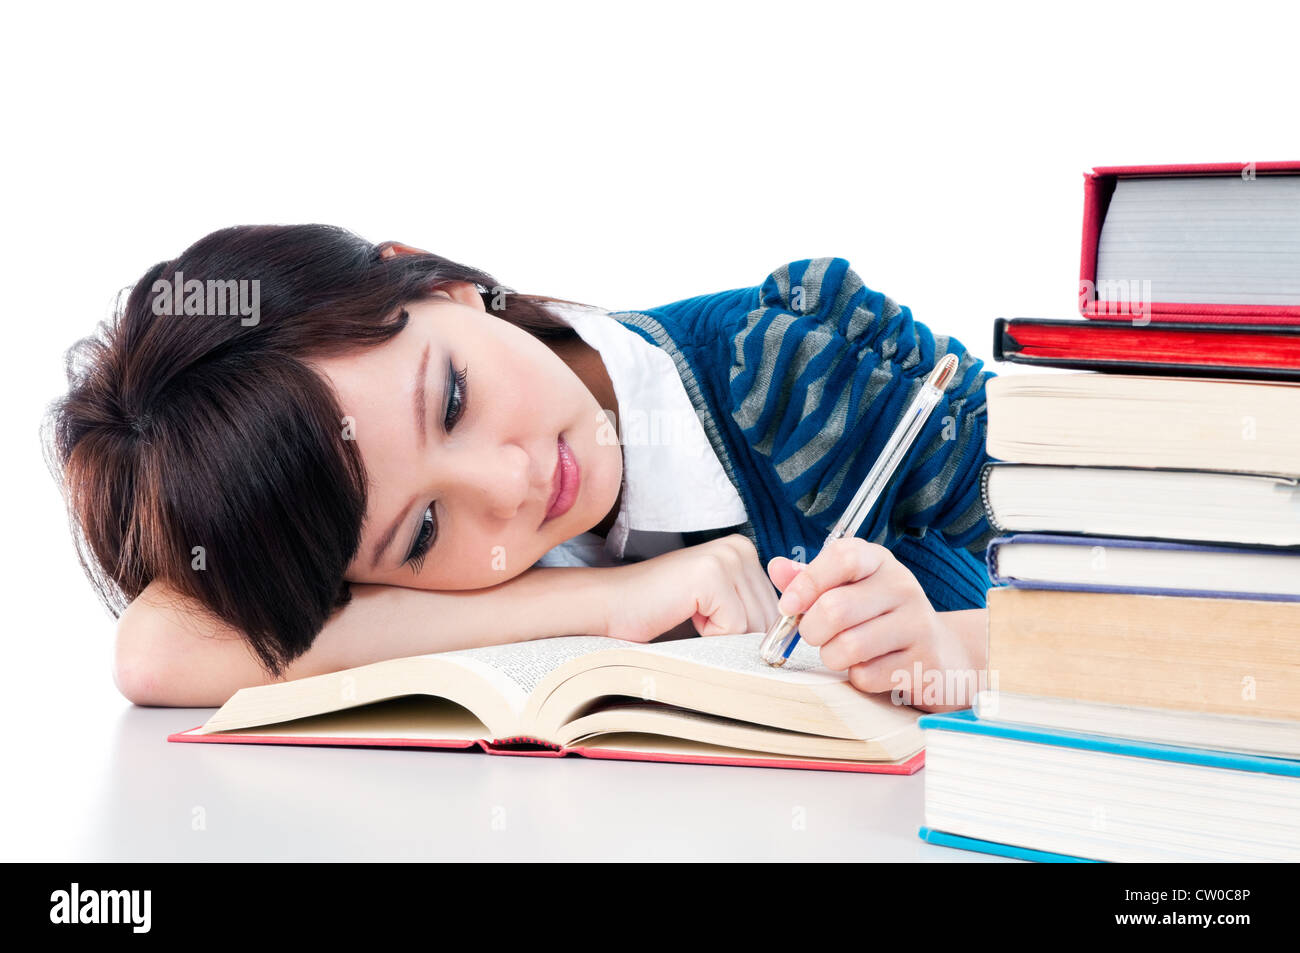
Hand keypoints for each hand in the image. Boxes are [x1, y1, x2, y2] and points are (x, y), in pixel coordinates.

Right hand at [600, 534, 781, 642]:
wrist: (611, 607)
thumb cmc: (660, 613)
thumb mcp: (718, 608)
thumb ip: (752, 611)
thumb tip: (793, 636)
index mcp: (746, 551)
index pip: (778, 608)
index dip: (752, 630)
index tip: (719, 626)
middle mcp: (741, 547)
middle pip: (769, 617)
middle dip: (737, 635)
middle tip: (699, 623)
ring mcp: (726, 557)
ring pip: (754, 625)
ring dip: (723, 637)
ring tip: (691, 617)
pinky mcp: (711, 575)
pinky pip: (734, 628)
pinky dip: (710, 636)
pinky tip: (684, 614)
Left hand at [766, 537, 978, 710]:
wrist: (941, 652)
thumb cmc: (880, 617)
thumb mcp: (848, 589)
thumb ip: (809, 580)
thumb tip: (776, 568)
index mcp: (879, 562)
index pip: (843, 557)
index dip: (807, 582)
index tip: (788, 606)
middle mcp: (902, 586)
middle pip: (836, 608)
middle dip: (811, 630)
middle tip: (815, 636)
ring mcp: (917, 624)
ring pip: (848, 646)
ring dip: (831, 656)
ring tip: (840, 652)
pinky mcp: (923, 662)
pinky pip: (867, 676)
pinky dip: (857, 678)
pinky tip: (870, 668)